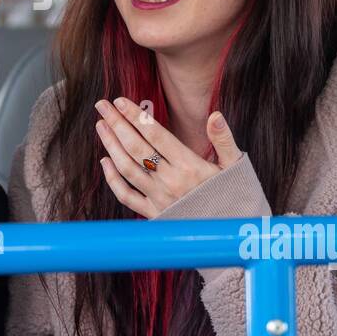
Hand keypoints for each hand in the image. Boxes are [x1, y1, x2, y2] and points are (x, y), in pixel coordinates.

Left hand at [94, 98, 242, 217]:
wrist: (232, 235)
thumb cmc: (235, 197)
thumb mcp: (235, 166)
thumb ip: (223, 139)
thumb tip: (215, 115)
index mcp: (190, 166)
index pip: (155, 134)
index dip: (135, 116)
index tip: (120, 101)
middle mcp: (171, 182)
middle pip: (136, 148)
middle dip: (117, 123)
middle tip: (102, 105)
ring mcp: (159, 199)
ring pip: (127, 168)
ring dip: (111, 146)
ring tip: (101, 126)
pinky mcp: (154, 215)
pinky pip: (127, 196)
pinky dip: (112, 179)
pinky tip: (105, 161)